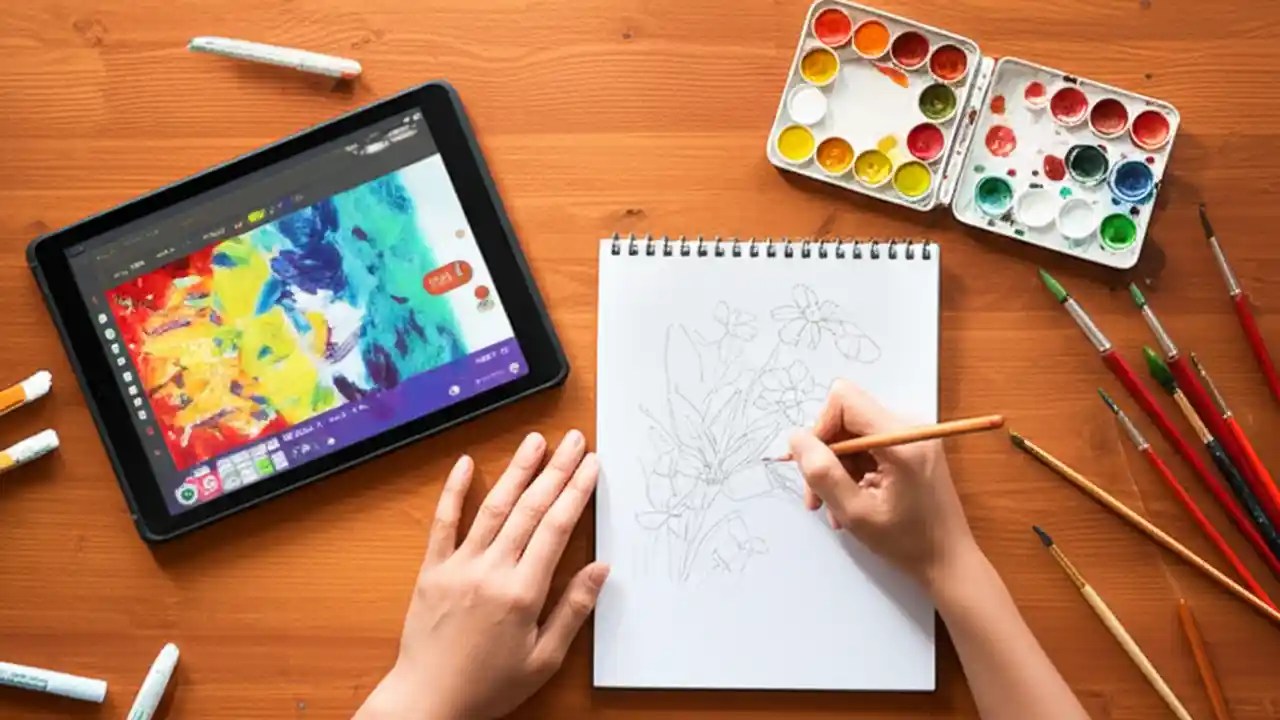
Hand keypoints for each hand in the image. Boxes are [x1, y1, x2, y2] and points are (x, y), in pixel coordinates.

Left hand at [356, 430, 607, 719]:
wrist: (427, 703)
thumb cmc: (489, 688)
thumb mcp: (544, 659)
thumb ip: (573, 610)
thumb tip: (601, 569)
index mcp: (522, 592)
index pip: (556, 528)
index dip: (576, 492)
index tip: (591, 466)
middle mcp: (491, 571)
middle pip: (530, 509)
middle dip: (556, 471)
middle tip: (574, 441)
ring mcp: (459, 566)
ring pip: (493, 508)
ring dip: (516, 471)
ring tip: (535, 442)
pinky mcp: (432, 571)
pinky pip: (443, 523)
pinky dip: (453, 491)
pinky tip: (464, 463)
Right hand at [787, 380, 977, 588]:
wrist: (948, 561)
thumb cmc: (908, 542)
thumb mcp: (855, 512)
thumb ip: (822, 472)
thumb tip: (797, 439)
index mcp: (902, 439)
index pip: (844, 399)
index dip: (820, 428)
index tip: (813, 465)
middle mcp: (910, 427)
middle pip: (847, 417)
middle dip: (826, 454)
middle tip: (817, 496)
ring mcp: (912, 436)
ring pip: (853, 434)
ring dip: (837, 469)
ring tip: (833, 507)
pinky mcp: (911, 448)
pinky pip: (867, 446)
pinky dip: (852, 471)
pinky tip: (851, 501)